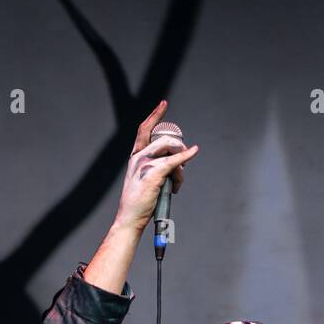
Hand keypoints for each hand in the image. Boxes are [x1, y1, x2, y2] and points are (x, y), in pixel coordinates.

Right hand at [113, 100, 198, 233]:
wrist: (129, 219)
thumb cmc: (138, 205)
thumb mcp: (144, 181)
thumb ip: (156, 169)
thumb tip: (176, 168)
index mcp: (135, 157)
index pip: (144, 129)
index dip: (154, 115)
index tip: (163, 103)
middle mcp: (138, 157)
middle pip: (165, 140)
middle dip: (179, 150)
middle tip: (181, 172)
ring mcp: (145, 164)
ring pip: (171, 150)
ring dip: (181, 166)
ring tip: (177, 185)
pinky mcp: (153, 174)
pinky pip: (174, 161)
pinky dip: (186, 157)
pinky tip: (193, 152)